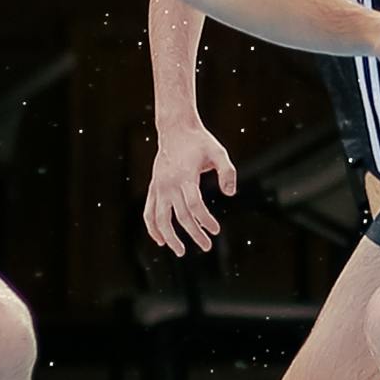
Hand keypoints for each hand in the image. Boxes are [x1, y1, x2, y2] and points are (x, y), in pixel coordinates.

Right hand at [143, 125, 232, 253]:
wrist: (175, 129)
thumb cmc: (200, 142)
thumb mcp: (219, 152)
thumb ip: (227, 172)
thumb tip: (230, 194)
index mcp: (185, 177)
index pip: (194, 206)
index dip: (205, 220)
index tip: (216, 230)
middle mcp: (169, 184)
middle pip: (180, 216)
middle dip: (194, 234)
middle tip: (206, 246)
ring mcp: (158, 187)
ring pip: (159, 218)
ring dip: (169, 237)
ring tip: (180, 251)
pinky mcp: (153, 187)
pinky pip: (148, 211)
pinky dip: (152, 227)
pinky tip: (160, 240)